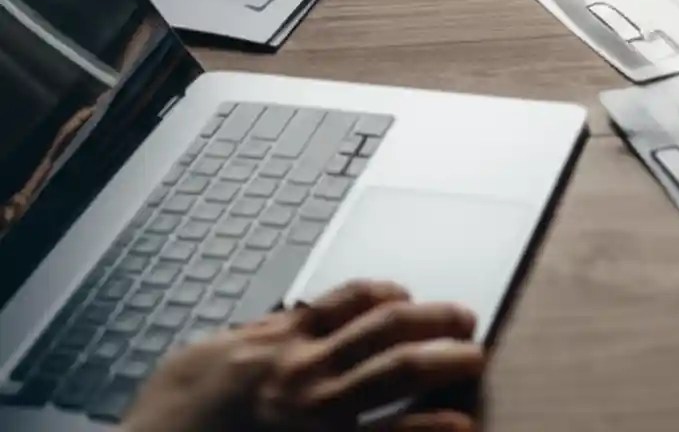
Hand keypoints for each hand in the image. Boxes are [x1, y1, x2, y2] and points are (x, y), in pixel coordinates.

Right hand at [122, 280, 483, 431]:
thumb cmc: (172, 417)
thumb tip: (287, 322)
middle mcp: (306, 370)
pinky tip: (459, 427)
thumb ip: (254, 337)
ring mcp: (318, 414)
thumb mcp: (206, 357)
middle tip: (466, 321)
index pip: (351, 299)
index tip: (410, 298)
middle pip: (390, 328)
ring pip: (398, 372)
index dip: (392, 294)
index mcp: (280, 340)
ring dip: (445, 362)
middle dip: (437, 321)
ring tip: (474, 360)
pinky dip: (429, 430)